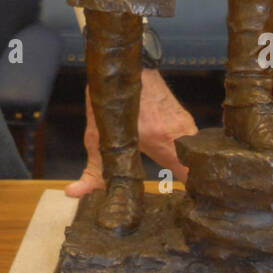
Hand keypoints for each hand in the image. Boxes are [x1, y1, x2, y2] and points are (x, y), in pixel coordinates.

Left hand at [65, 69, 197, 198]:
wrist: (125, 65)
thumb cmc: (111, 101)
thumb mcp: (97, 137)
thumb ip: (91, 171)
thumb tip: (74, 193)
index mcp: (163, 141)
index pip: (192, 175)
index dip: (191, 194)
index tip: (186, 208)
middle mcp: (181, 132)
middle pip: (199, 169)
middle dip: (194, 187)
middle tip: (183, 202)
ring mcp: (186, 123)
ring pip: (197, 156)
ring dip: (190, 170)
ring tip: (182, 186)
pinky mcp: (186, 117)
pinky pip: (193, 143)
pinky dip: (188, 155)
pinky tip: (179, 164)